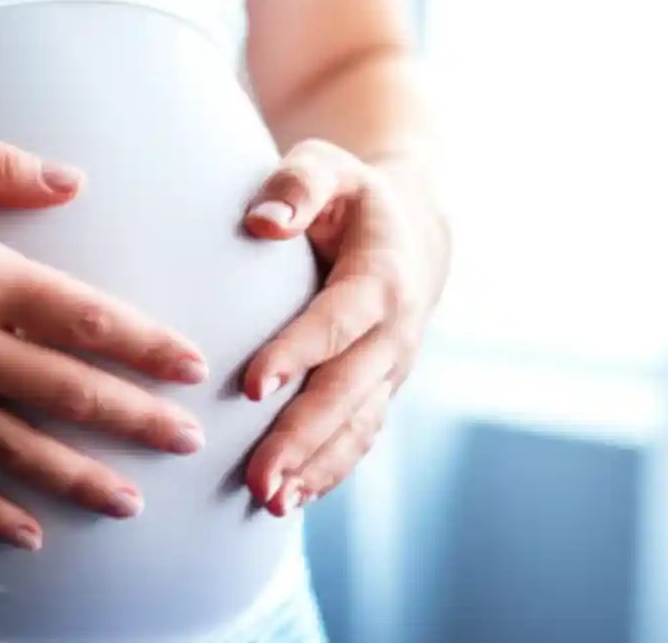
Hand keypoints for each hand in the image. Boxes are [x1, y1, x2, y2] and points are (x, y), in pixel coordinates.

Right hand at [0, 113, 209, 548]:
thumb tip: (74, 180)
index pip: (83, 318)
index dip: (145, 345)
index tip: (192, 366)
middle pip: (66, 390)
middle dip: (135, 419)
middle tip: (188, 443)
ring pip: (13, 447)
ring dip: (77, 476)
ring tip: (131, 503)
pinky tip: (26, 535)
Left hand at [241, 139, 448, 514]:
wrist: (413, 230)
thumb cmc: (352, 196)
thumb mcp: (329, 167)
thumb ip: (297, 184)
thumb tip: (262, 221)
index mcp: (383, 274)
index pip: (340, 319)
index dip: (301, 351)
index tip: (254, 385)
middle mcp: (395, 330)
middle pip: (349, 388)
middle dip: (303, 434)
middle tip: (257, 476)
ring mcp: (392, 367)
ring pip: (357, 424)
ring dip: (316, 466)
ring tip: (271, 501)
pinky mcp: (380, 389)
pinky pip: (359, 436)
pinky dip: (329, 471)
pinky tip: (290, 500)